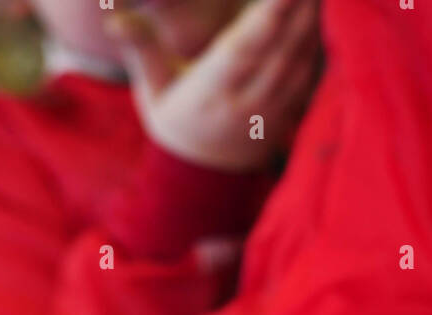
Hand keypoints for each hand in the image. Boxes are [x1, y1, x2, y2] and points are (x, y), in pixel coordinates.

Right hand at [114, 0, 319, 171]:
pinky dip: (315, 48)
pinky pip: (307, 80)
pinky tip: (317, 18)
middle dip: (297, 11)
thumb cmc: (173, 123)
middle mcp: (243, 105)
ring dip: (311, 24)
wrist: (200, 181)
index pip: (241, 51)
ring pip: (298, 65)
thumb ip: (141, 48)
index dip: (266, 18)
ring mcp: (268, 115)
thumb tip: (114, 18)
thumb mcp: (151, 90)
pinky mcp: (285, 120)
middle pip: (279, 53)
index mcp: (208, 94)